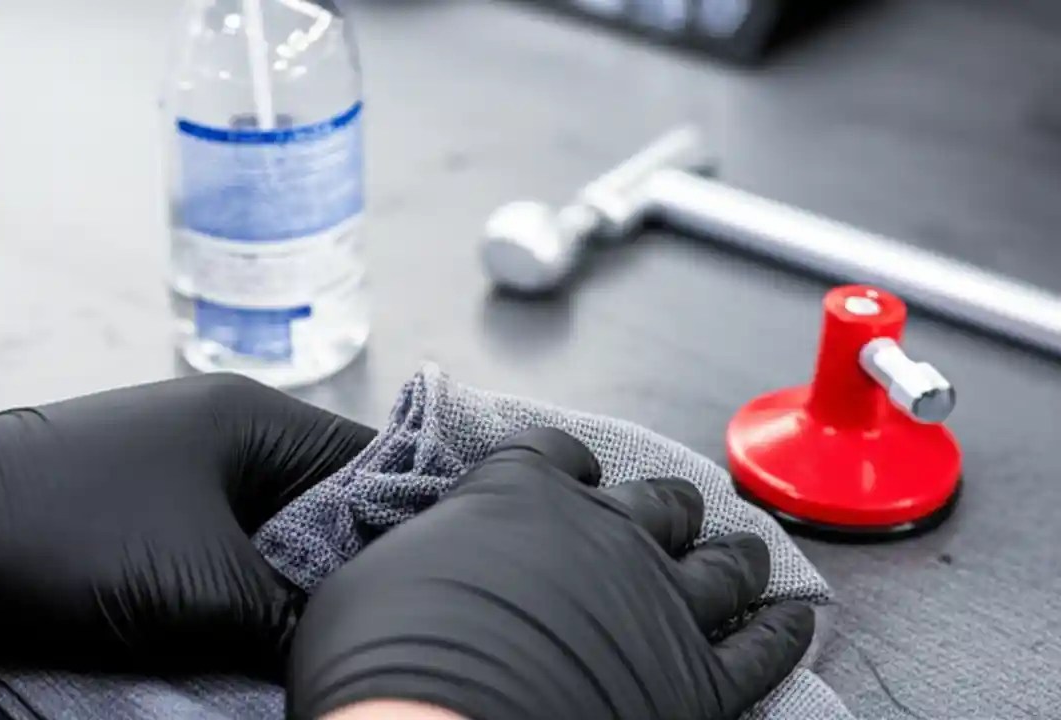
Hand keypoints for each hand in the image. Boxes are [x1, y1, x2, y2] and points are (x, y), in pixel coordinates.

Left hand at [0, 374, 373, 673]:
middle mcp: (230, 434)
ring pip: (277, 534)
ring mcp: (188, 471)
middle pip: (327, 502)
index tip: (430, 584)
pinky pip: (227, 550)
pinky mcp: (152, 511)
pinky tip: (262, 635)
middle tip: (376, 625)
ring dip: (293, 585)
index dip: (406, 524)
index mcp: (256, 418)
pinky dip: (246, 590)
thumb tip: (339, 646)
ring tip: (321, 636)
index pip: (370, 461)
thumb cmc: (64, 533)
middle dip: (348, 565)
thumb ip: (290, 615)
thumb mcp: (202, 588)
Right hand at [288, 428, 814, 719]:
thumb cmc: (384, 663)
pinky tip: (794, 623)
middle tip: (673, 519)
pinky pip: (762, 645)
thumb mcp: (369, 581)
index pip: (560, 456)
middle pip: (660, 500)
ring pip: (725, 561)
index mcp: (522, 493)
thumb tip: (421, 574)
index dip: (571, 468)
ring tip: (747, 556)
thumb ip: (421, 556)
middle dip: (668, 509)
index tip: (578, 479)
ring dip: (738, 556)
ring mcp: (659, 600)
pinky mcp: (700, 678)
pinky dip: (782, 632)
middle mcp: (603, 530)